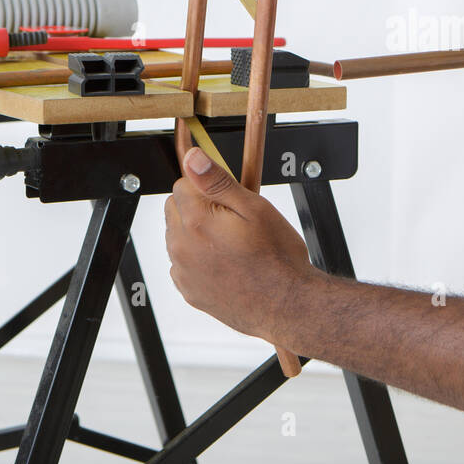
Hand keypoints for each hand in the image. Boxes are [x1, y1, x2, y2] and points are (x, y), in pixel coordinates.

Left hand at [164, 147, 315, 341]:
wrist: (286, 304)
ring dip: (198, 233)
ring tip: (233, 244)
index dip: (207, 186)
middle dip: (199, 207)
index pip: (182, 184)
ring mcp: (184, 272)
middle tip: (233, 220)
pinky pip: (185, 264)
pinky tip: (227, 263)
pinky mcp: (189, 290)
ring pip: (179, 236)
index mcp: (196, 222)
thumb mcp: (254, 208)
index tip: (228, 198)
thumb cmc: (277, 258)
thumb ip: (217, 181)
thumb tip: (192, 158)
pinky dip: (200, 259)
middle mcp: (182, 247)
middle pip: (176, 209)